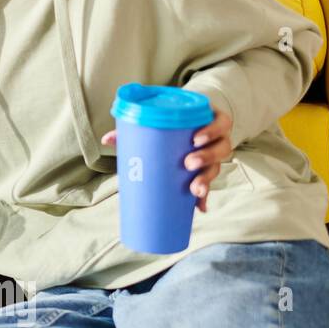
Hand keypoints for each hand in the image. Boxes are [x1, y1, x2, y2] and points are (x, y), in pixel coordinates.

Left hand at [101, 106, 232, 212]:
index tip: (195, 139)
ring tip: (194, 189)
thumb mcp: (162, 121)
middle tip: (187, 163)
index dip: (211, 131)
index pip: (221, 123)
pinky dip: (203, 198)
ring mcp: (214, 156)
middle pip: (221, 148)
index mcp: (210, 120)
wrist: (187, 127)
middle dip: (206, 157)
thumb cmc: (174, 122)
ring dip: (206, 180)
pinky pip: (210, 185)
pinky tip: (199, 207)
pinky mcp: (208, 171)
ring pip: (217, 168)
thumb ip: (136, 128)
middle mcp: (218, 138)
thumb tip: (106, 139)